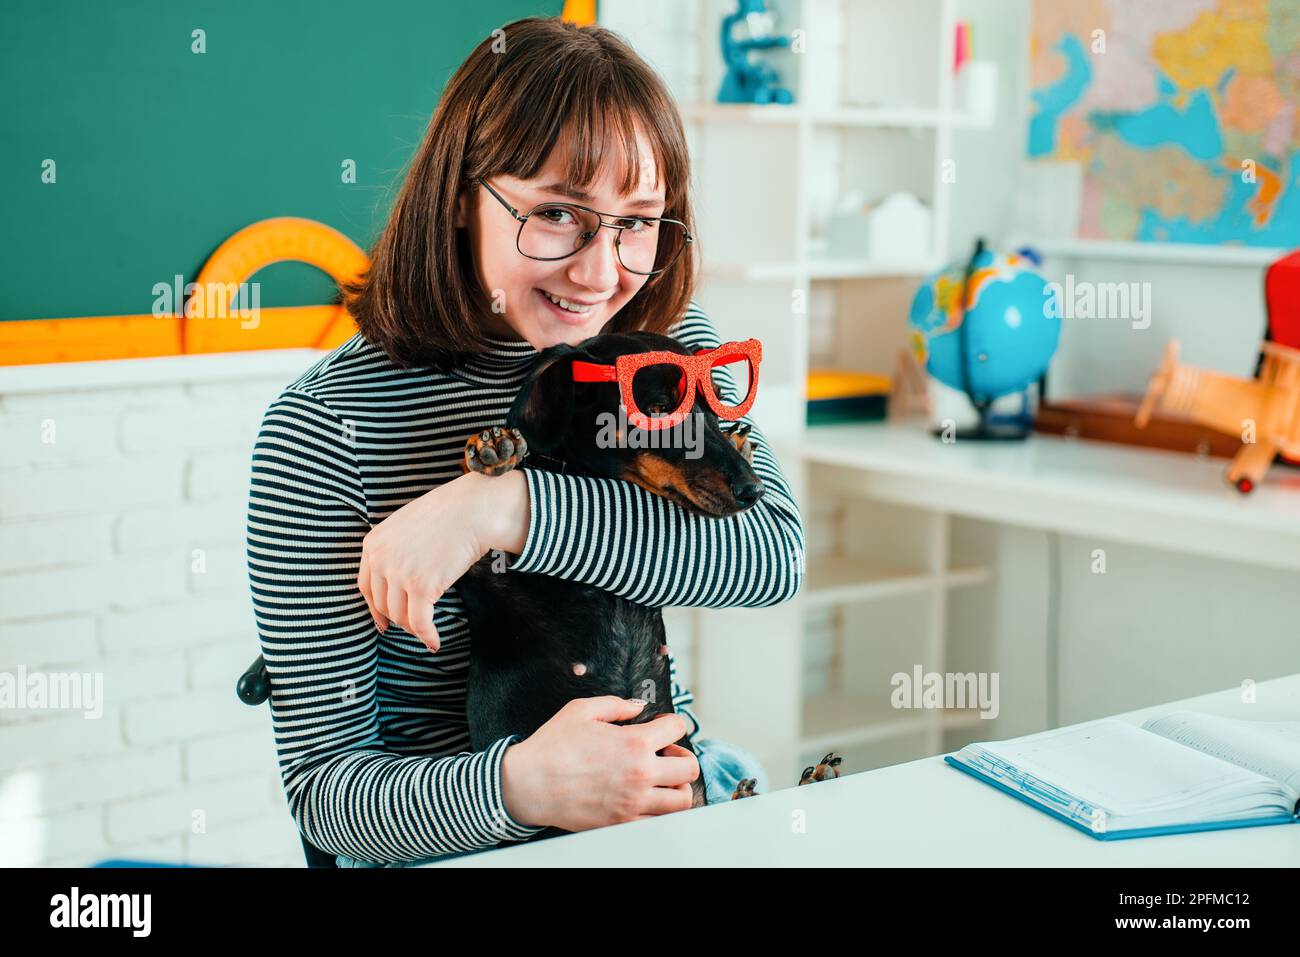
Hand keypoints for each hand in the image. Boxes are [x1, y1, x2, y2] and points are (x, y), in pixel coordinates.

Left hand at [357, 469, 528, 650]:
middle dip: (399, 619)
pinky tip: (435, 642)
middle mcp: (380, 559)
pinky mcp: (421, 586)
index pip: (366, 587)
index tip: (383, 622)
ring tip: (427, 630)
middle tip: (414, 625)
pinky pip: (420, 623)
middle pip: (383, 605)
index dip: (375, 609)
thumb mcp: (405, 526)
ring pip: (401, 616)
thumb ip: (393, 550)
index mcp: (373, 544)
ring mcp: (399, 573)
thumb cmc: (447, 514)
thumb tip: (396, 580)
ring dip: (415, 628)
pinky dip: (427, 636)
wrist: (471, 510)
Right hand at [500, 697, 699, 830]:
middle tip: (665, 753)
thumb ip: (617, 705)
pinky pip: (659, 821)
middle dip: (682, 756)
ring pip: (682, 800)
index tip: (662, 726)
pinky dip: (661, 809)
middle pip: (689, 767)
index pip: (678, 728)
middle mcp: (640, 774)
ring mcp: (634, 803)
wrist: (528, 785)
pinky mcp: (623, 823)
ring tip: (662, 778)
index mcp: (634, 743)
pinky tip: (647, 797)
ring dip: (677, 786)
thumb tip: (639, 707)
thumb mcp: (582, 710)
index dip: (671, 722)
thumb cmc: (552, 747)